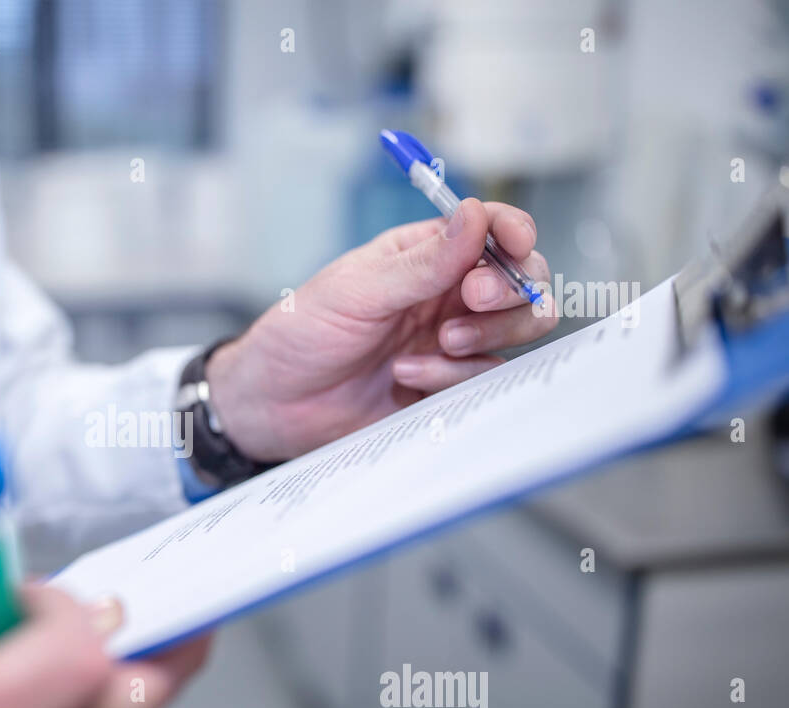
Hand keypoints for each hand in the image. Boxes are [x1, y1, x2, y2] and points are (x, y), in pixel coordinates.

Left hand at [206, 198, 555, 461]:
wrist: (275, 404)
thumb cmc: (301, 334)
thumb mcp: (358, 290)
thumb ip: (424, 262)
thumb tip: (476, 215)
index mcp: (425, 254)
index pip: (492, 229)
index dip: (514, 233)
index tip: (516, 246)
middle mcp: (446, 293)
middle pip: (520, 281)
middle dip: (508, 292)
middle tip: (470, 302)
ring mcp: (450, 340)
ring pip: (514, 331)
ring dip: (484, 337)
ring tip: (438, 344)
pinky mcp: (446, 384)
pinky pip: (482, 378)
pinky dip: (452, 377)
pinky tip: (406, 377)